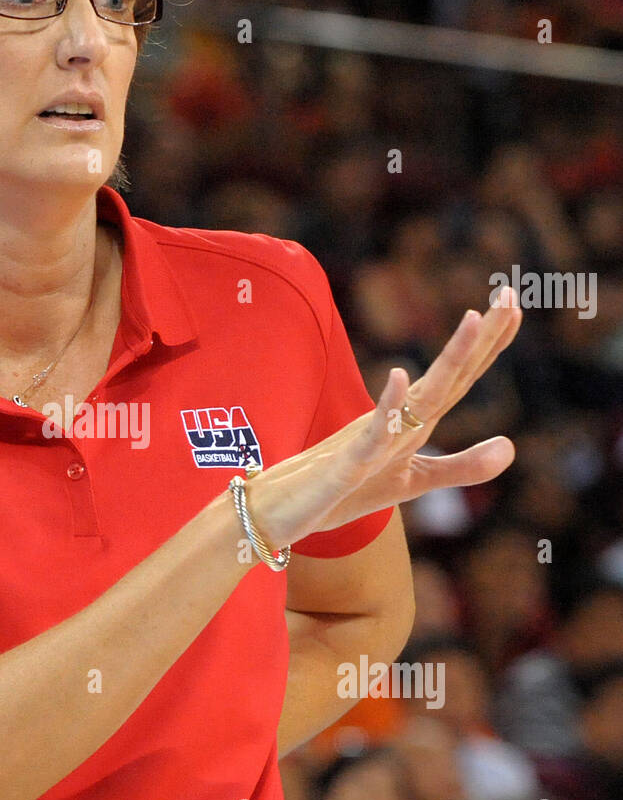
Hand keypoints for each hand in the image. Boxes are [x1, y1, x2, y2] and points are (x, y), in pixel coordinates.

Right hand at [248, 285, 521, 547]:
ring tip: (472, 321)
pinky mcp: (348, 465)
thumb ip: (462, 466)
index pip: (459, 378)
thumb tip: (512, 447)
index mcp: (415, 422)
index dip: (490, 344)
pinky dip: (387, 408)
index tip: (514, 304)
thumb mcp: (414, 481)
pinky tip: (402, 379)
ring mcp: (372, 438)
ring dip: (446, 360)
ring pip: (417, 397)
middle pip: (448, 376)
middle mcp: (397, 420)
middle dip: (480, 336)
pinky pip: (371, 435)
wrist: (285, 507)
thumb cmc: (347, 489)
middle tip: (508, 292)